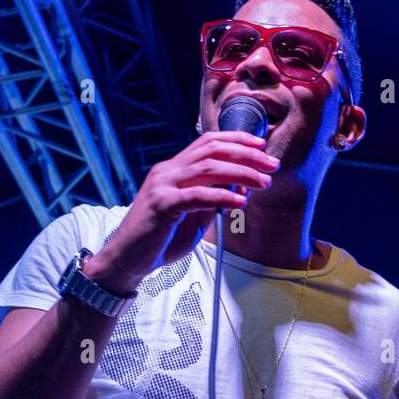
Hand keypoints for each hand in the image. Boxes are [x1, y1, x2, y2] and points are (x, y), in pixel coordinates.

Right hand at [89, 131, 280, 290]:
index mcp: (173, 169)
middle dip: (246, 155)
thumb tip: (241, 190)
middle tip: (271, 165)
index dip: (237, 140)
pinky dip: (222, 196)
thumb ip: (212, 201)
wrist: (127, 259)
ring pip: (208, 168)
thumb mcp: (192, 217)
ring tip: (263, 183)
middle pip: (212, 150)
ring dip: (241, 174)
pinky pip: (197, 196)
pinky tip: (240, 202)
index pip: (207, 143)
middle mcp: (167, 171)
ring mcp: (162, 186)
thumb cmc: (158, 240)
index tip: (261, 147)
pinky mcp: (162, 205)